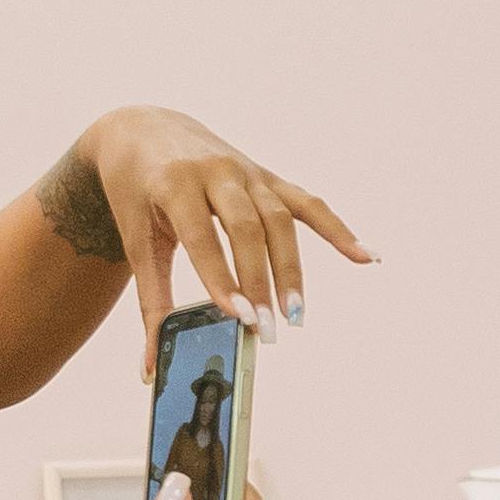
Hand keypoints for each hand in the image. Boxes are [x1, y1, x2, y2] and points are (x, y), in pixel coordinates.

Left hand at [78, 110, 372, 355]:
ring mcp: (247, 171)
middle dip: (260, 281)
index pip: (203, 236)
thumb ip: (150, 303)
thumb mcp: (135, 239)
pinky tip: (364, 257)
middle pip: (247, 229)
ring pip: (280, 219)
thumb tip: (150, 368)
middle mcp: (216, 171)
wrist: (144, 131)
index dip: (222, 278)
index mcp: (175, 183)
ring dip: (292, 269)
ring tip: (296, 315)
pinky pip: (307, 203)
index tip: (238, 316)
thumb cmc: (135, 190)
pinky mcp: (267, 176)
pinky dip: (337, 230)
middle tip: (267, 329)